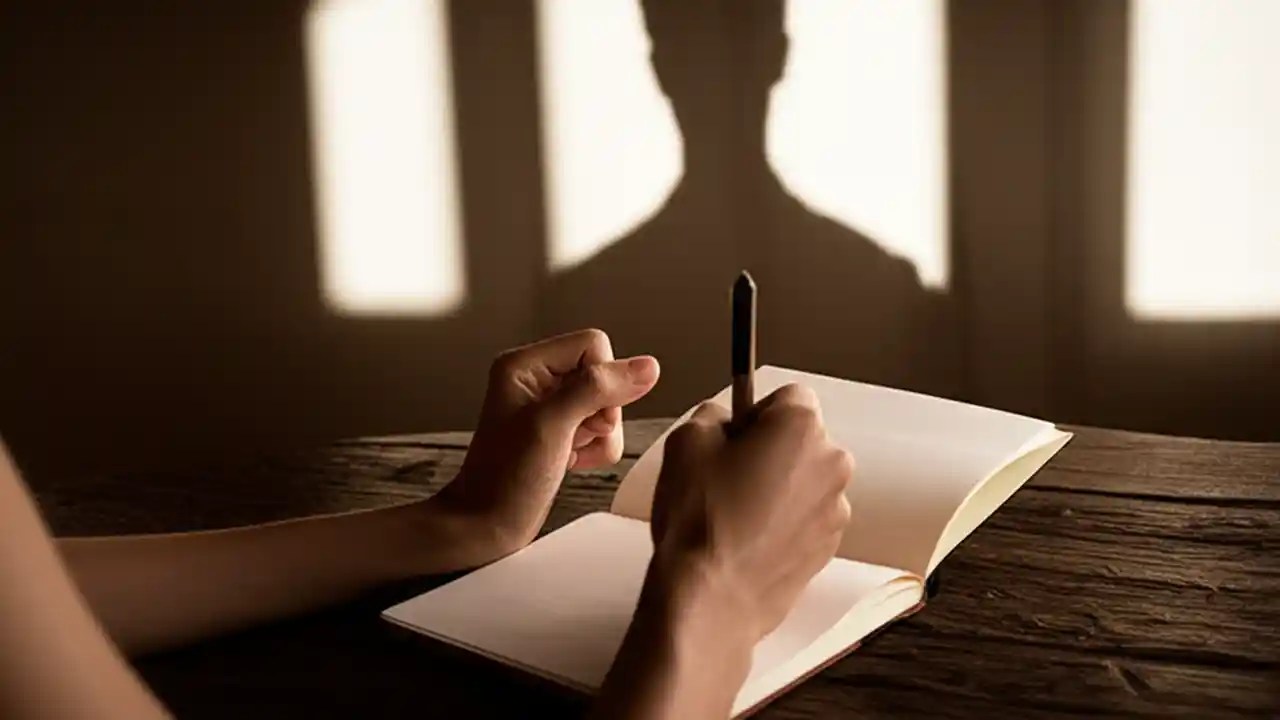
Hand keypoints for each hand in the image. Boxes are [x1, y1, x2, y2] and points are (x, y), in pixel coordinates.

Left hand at [431, 329, 659, 555]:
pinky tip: (571, 462)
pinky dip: (597, 449)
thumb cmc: (504, 479)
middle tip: (574, 436)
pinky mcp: (562, 431)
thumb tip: (646, 367)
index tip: (586, 414)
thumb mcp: (553, 425)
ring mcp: (551, 406)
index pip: (593, 344)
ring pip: (609, 404)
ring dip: (601, 435)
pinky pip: (604, 428)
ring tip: (569, 452)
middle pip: (605, 375)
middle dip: (603, 412)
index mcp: (525, 365)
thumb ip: (598, 388)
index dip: (602, 380)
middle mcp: (538, 380)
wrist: (489, 526)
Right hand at [648, 384, 853, 643]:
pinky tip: (747, 539)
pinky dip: (783, 523)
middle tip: (727, 475)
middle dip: (770, 450)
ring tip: (734, 514)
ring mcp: (835, 510)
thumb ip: (713, 414)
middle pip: (801, 440)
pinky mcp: (828, 548)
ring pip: (804, 481)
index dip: (756, 413)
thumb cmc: (700, 521)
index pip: (788, 396)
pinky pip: (805, 519)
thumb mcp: (686, 441)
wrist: (710, 598)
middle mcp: (830, 464)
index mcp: (801, 427)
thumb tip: (725, 420)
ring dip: (778, 488)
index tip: (733, 434)